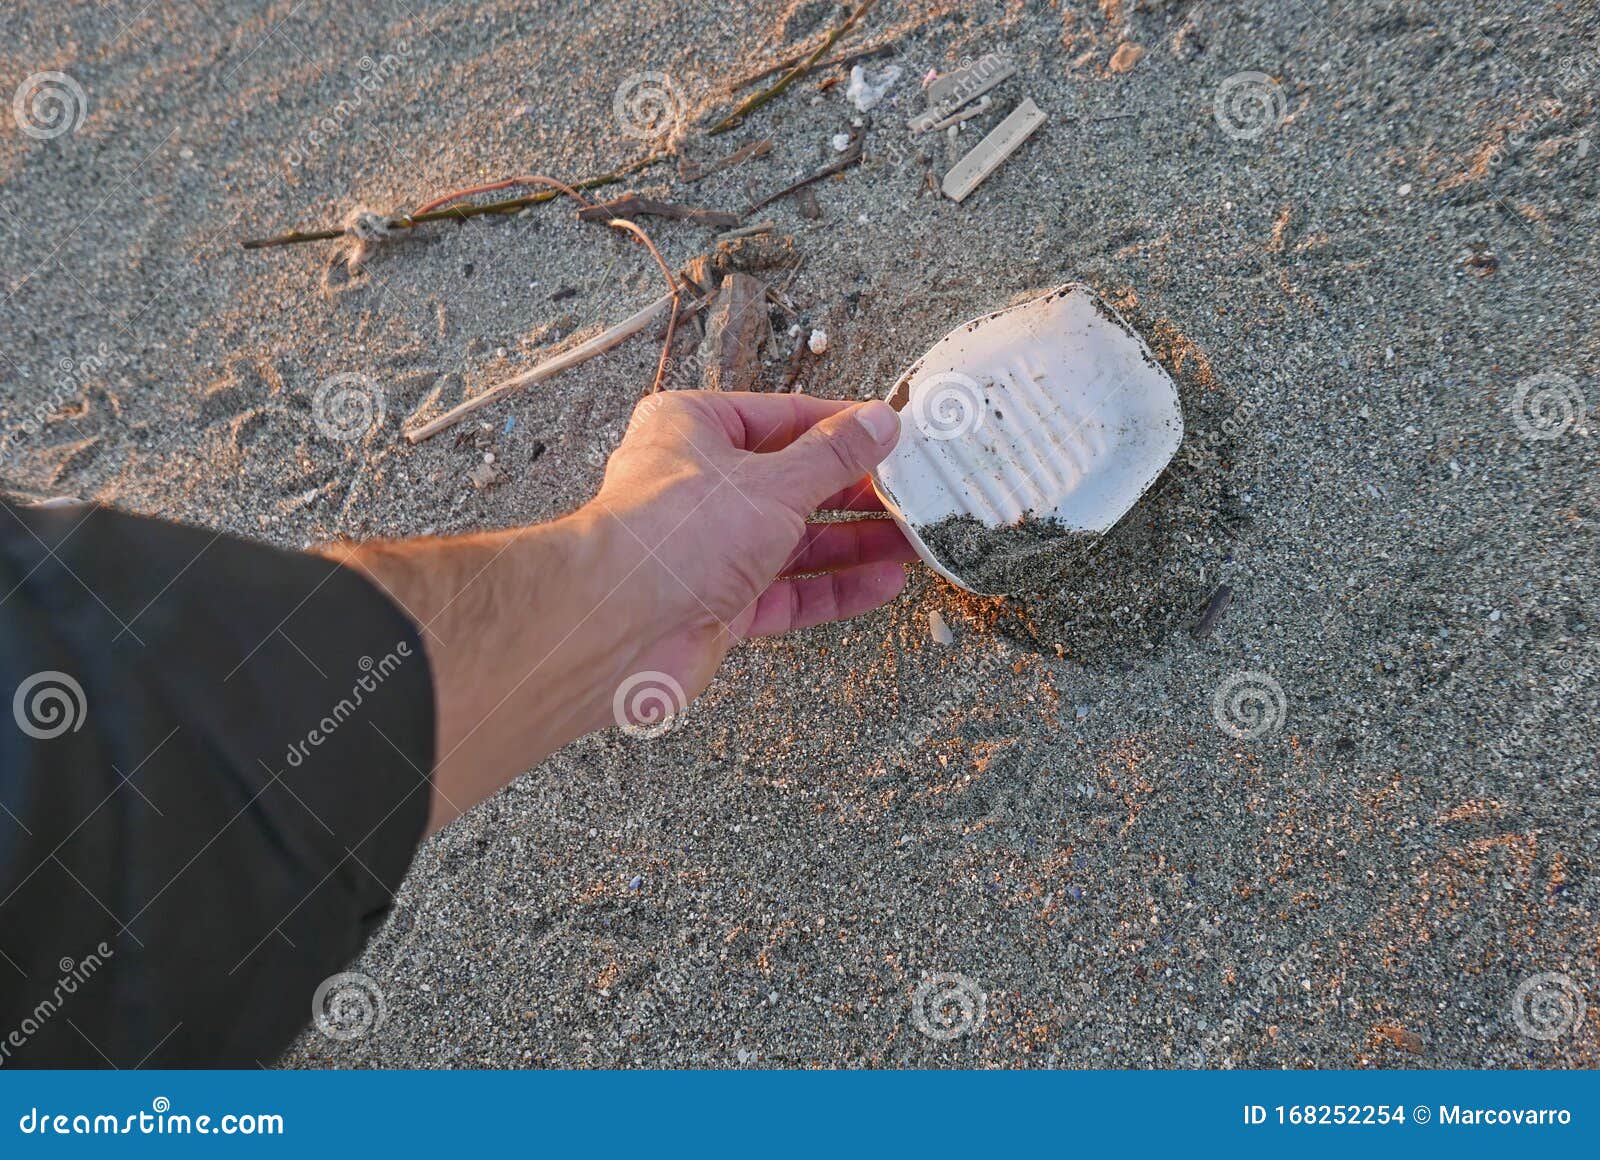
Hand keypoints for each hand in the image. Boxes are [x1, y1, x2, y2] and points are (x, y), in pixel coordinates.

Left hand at [336, 390, 910, 832]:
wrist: (617, 627)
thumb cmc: (674, 533)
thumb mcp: (773, 481)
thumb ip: (833, 456)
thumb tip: (881, 422)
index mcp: (693, 429)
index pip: (781, 417)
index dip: (840, 426)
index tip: (893, 434)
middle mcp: (699, 486)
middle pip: (792, 482)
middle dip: (856, 490)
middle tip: (915, 491)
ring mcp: (709, 548)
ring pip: (796, 540)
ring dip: (856, 541)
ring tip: (917, 538)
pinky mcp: (720, 605)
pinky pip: (790, 591)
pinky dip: (836, 587)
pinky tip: (885, 581)